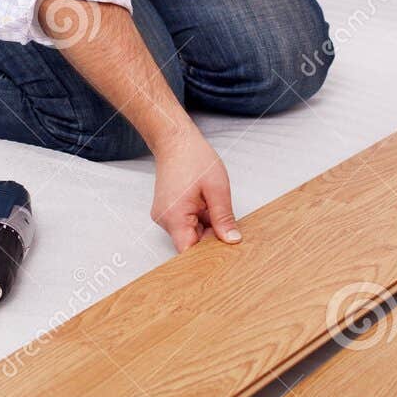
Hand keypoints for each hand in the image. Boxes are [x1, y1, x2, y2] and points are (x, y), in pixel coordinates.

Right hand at [150, 129, 241, 252]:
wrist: (175, 140)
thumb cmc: (193, 158)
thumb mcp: (217, 188)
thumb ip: (224, 218)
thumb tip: (232, 240)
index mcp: (174, 217)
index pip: (189, 252)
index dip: (208, 256)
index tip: (225, 254)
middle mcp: (165, 220)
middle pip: (191, 243)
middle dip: (211, 237)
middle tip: (228, 225)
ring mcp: (165, 216)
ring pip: (190, 233)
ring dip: (206, 226)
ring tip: (214, 205)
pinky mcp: (168, 211)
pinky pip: (186, 223)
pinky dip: (200, 218)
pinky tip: (207, 204)